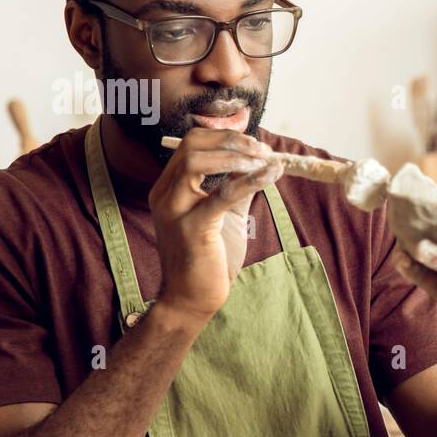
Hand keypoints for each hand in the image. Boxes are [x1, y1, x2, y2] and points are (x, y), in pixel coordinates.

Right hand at [148, 128, 281, 323]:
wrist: (192, 299)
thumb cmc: (208, 258)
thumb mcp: (224, 215)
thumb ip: (235, 187)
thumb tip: (258, 162)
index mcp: (169, 188)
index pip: (191, 143)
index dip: (225, 137)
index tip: (256, 145)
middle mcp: (165, 194)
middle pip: (191, 144)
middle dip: (231, 140)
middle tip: (261, 150)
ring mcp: (174, 210)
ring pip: (197, 162)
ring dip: (236, 156)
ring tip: (264, 161)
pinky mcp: (192, 228)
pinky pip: (222, 195)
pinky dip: (250, 181)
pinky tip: (271, 175)